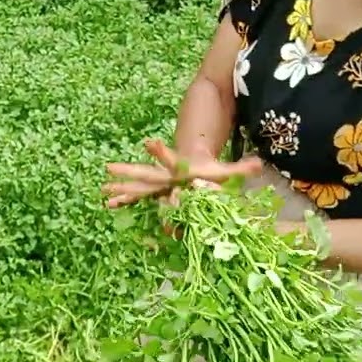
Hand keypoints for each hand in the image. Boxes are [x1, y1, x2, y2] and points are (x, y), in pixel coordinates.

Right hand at [103, 138, 261, 208]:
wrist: (193, 159)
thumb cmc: (209, 169)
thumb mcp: (226, 171)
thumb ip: (240, 169)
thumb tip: (258, 166)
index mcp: (181, 168)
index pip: (172, 162)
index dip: (162, 157)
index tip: (154, 158)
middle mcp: (165, 175)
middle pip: (146, 172)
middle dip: (130, 171)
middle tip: (111, 167)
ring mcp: (157, 182)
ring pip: (137, 184)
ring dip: (121, 187)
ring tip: (103, 190)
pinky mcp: (153, 190)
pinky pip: (137, 195)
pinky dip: (124, 199)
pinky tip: (109, 203)